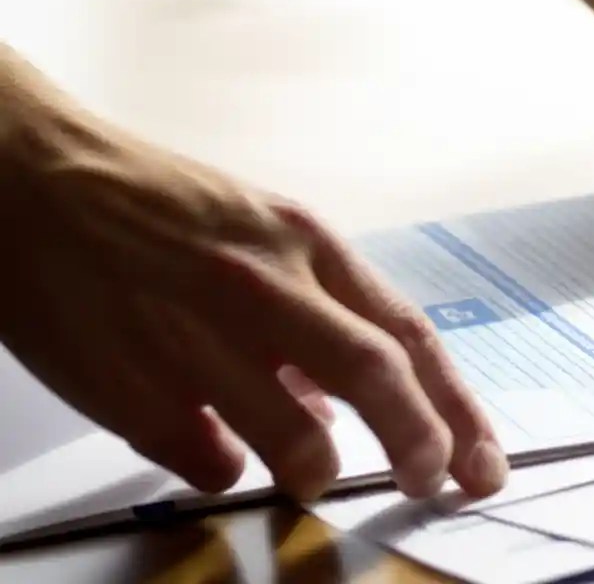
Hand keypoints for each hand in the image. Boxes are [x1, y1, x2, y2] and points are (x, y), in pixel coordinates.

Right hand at [0, 57, 506, 500]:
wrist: (31, 179)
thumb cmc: (149, 206)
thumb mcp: (258, 228)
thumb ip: (315, 304)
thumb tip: (347, 394)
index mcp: (303, 242)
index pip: (407, 334)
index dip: (457, 406)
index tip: (480, 457)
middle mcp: (263, 284)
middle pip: (376, 376)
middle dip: (424, 442)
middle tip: (433, 481)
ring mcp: (198, 338)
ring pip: (300, 439)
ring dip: (317, 469)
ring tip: (309, 469)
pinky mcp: (135, 389)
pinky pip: (211, 463)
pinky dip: (227, 468)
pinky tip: (211, 444)